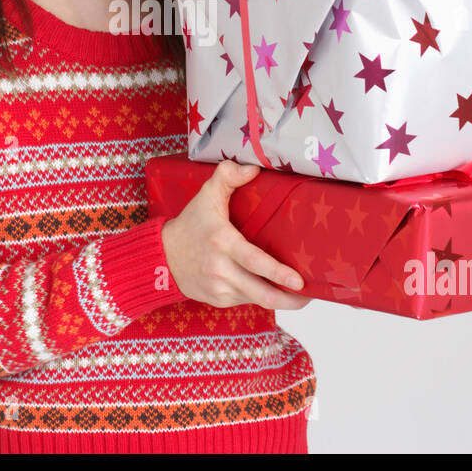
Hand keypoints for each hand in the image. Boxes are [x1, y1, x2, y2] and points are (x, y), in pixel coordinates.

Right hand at [160, 160, 312, 309]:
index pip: (254, 261)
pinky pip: (246, 301)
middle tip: (310, 294)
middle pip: (261, 293)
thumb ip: (227, 176)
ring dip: (280, 300)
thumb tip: (253, 169)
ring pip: (257, 300)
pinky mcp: (219, 300)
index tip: (299, 280)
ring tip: (299, 296)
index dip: (278, 274)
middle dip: (289, 300)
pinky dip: (261, 297)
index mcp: (222, 242)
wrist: (162, 256)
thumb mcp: (206, 195)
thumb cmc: (191, 224)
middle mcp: (221, 269)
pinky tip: (273, 291)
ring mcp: (220, 288)